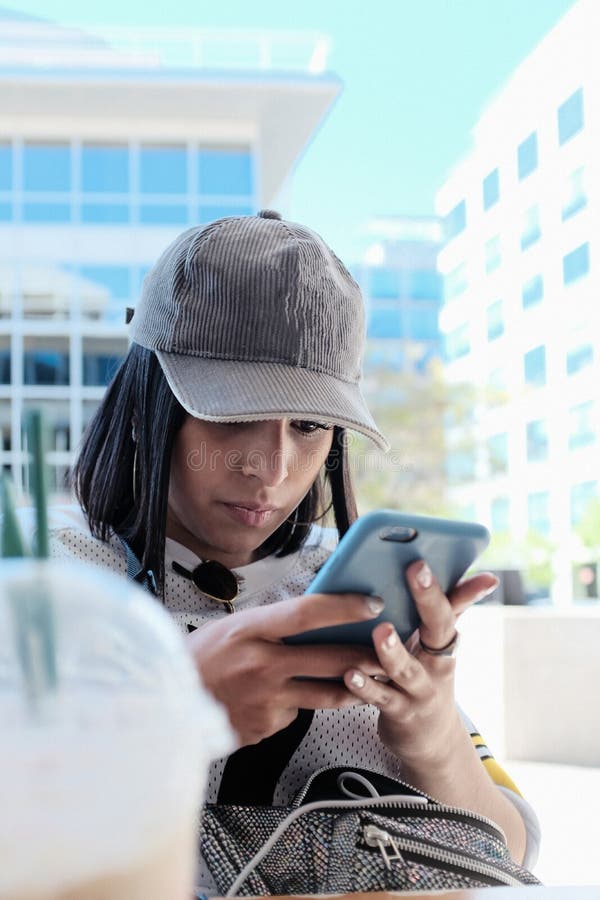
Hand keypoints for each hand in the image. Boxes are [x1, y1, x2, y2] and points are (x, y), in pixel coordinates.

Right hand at [187, 592, 385, 745]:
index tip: (372, 604)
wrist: (165, 706)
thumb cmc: (200, 659)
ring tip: (366, 679)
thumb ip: (273, 625)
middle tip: (390, 651)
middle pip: (328, 659)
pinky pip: (295, 713)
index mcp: (250, 630)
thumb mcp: (234, 628)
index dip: (343, 608)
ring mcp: (264, 700)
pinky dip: (298, 705)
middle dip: (365, 656)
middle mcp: (260, 664)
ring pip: (325, 694)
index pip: (306, 613)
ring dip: (350, 687)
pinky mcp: (265, 728)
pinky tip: (284, 700)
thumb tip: (316, 616)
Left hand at [342, 561, 497, 766]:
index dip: (441, 582)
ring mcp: (419, 690)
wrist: (432, 740)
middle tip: (416, 571)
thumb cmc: (429, 675)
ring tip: (382, 631)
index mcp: (446, 638)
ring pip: (407, 670)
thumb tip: (487, 577)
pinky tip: (349, 673)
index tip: (426, 559)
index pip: (450, 604)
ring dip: (393, 651)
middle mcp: (438, 662)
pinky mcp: (399, 713)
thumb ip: (454, 607)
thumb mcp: (442, 643)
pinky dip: (366, 687)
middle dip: (429, 599)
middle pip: (438, 628)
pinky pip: (381, 699)